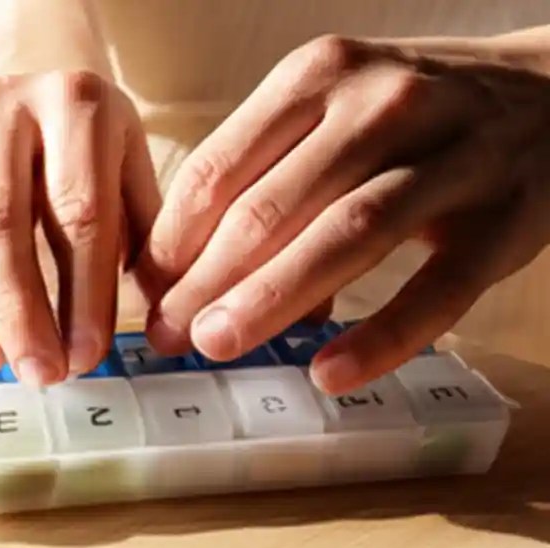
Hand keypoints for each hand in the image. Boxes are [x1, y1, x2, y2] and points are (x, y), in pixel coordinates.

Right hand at [0, 70, 160, 384]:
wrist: (41, 76)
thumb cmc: (93, 150)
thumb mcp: (134, 172)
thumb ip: (145, 238)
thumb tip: (155, 321)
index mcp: (79, 106)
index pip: (79, 213)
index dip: (82, 293)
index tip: (85, 356)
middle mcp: (9, 105)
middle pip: (0, 220)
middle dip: (17, 309)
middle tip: (36, 372)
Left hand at [137, 34, 549, 394]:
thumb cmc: (412, 116)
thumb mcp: (333, 114)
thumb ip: (266, 183)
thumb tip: (191, 283)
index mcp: (319, 77)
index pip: (219, 169)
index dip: (169, 241)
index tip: (140, 294)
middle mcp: (380, 105)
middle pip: (268, 208)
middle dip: (202, 281)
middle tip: (163, 337)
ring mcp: (448, 159)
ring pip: (342, 237)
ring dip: (268, 300)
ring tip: (215, 346)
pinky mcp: (504, 219)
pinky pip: (436, 288)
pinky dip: (381, 335)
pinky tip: (329, 374)